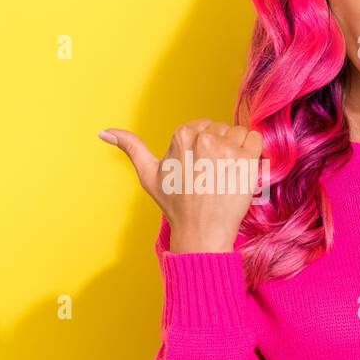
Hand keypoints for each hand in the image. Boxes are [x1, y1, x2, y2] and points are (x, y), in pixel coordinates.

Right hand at [99, 119, 263, 253]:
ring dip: (237, 150)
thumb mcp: (149, 174)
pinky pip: (256, 139)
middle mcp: (204, 138)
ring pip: (239, 133)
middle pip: (221, 128)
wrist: (201, 233)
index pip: (203, 126)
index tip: (198, 169)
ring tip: (224, 175)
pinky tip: (239, 172)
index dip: (203, 147)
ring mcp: (227, 149)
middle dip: (220, 147)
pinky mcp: (246, 162)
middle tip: (210, 176)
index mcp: (182, 135)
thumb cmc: (175, 204)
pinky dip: (252, 153)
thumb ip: (130, 147)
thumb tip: (103, 131)